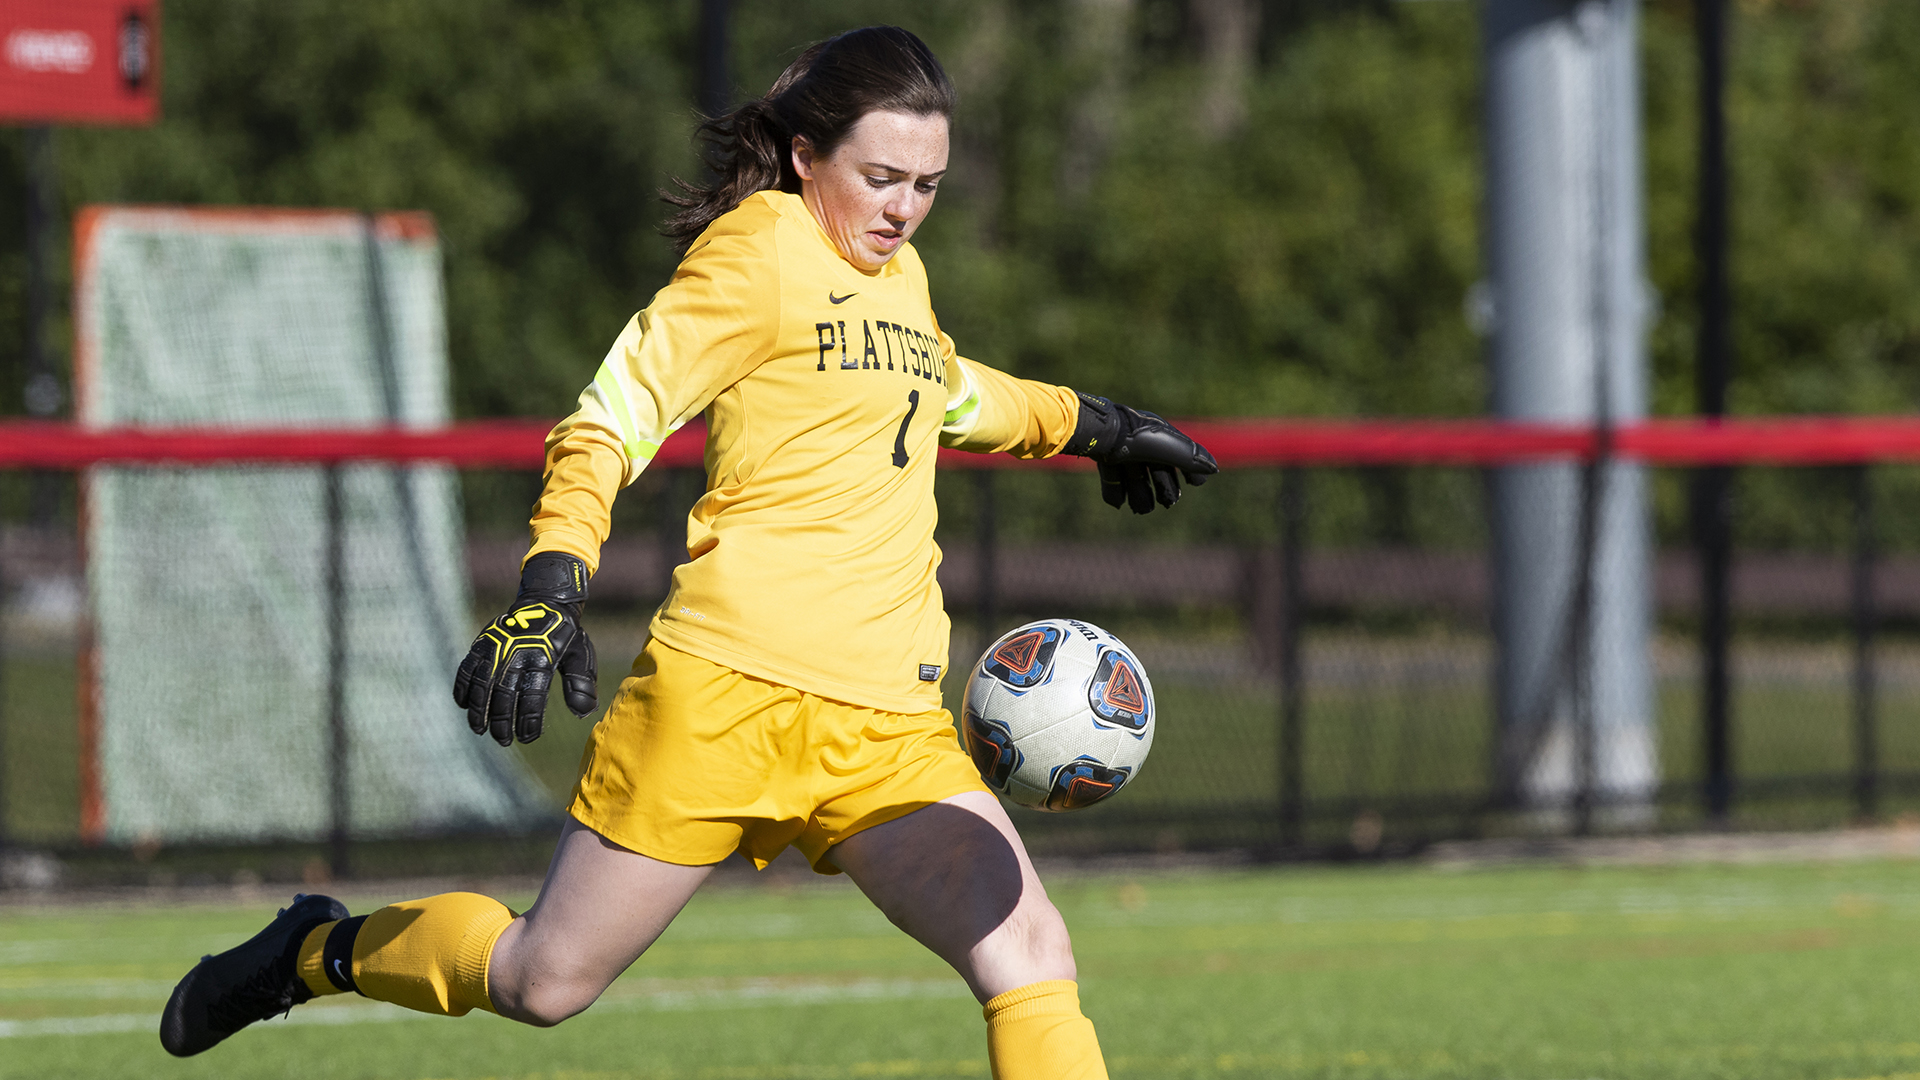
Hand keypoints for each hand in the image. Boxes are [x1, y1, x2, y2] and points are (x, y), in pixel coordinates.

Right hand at [452, 552, 597, 744]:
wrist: (545, 600)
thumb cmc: (565, 635)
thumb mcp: (581, 654)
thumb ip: (581, 683)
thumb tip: (583, 712)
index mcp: (543, 656)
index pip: (533, 694)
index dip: (528, 719)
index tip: (527, 737)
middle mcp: (517, 652)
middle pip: (504, 692)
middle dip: (502, 720)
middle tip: (503, 741)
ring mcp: (496, 646)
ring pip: (481, 683)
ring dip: (478, 709)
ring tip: (479, 730)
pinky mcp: (482, 642)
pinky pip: (467, 667)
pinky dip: (462, 687)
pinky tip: (463, 706)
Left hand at [1063, 392, 1218, 512]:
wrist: (1098, 433)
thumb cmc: (1136, 439)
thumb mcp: (1168, 449)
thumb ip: (1191, 459)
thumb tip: (1214, 469)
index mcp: (1160, 434)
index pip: (1180, 453)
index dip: (1189, 469)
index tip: (1195, 484)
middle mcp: (1141, 441)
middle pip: (1157, 469)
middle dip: (1163, 488)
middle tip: (1168, 503)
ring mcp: (1121, 449)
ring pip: (1135, 476)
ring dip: (1139, 494)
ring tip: (1140, 509)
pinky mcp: (1103, 457)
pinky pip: (1112, 477)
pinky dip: (1115, 491)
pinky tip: (1119, 502)